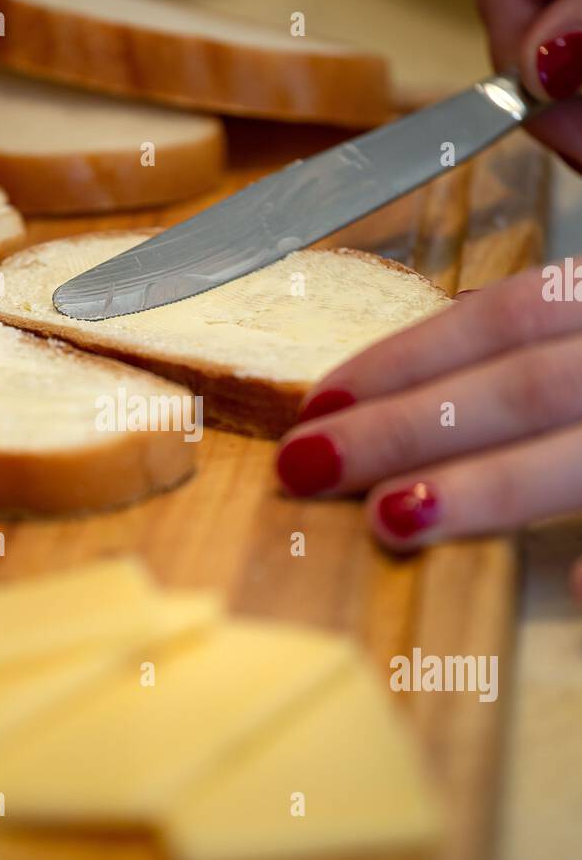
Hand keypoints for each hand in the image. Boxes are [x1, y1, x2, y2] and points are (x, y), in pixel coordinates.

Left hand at [275, 262, 581, 600]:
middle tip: (306, 467)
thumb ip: (547, 296)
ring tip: (391, 519)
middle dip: (407, 427)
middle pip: (526, 387)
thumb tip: (476, 271)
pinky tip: (570, 588)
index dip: (406, 358)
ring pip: (579, 458)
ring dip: (488, 489)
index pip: (505, 317)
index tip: (319, 402)